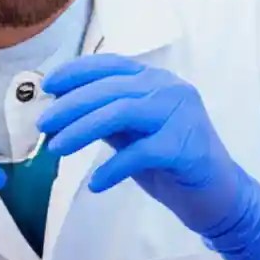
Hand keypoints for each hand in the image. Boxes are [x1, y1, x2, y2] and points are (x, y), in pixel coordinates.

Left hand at [36, 54, 259, 259]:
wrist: (216, 195)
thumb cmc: (169, 161)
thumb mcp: (131, 133)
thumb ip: (105, 116)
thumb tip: (60, 108)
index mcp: (156, 79)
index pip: (111, 65)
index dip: (77, 71)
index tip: (48, 85)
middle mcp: (170, 89)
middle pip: (111, 89)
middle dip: (71, 105)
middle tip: (43, 124)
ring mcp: (181, 115)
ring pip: (122, 113)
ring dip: (82, 130)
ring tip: (56, 149)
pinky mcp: (186, 146)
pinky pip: (140, 152)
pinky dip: (113, 168)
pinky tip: (96, 183)